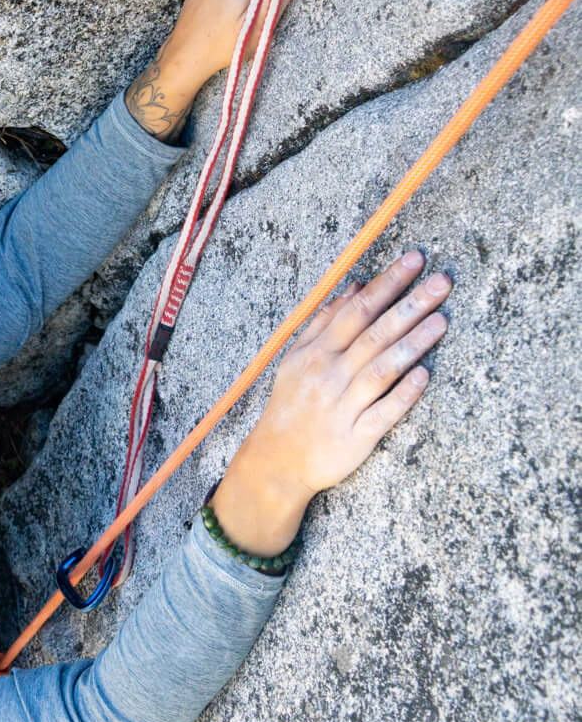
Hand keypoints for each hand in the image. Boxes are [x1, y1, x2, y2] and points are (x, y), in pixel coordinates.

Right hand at [211, 252, 449, 554]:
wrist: (278, 461)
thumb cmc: (291, 405)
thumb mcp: (297, 358)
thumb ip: (325, 322)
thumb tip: (354, 287)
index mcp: (316, 352)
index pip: (357, 309)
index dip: (388, 283)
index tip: (415, 260)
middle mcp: (330, 375)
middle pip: (374, 333)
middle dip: (409, 305)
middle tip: (441, 281)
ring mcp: (344, 406)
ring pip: (382, 369)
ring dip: (413, 344)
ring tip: (442, 321)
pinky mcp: (357, 437)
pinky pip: (384, 413)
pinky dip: (403, 393)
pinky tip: (425, 375)